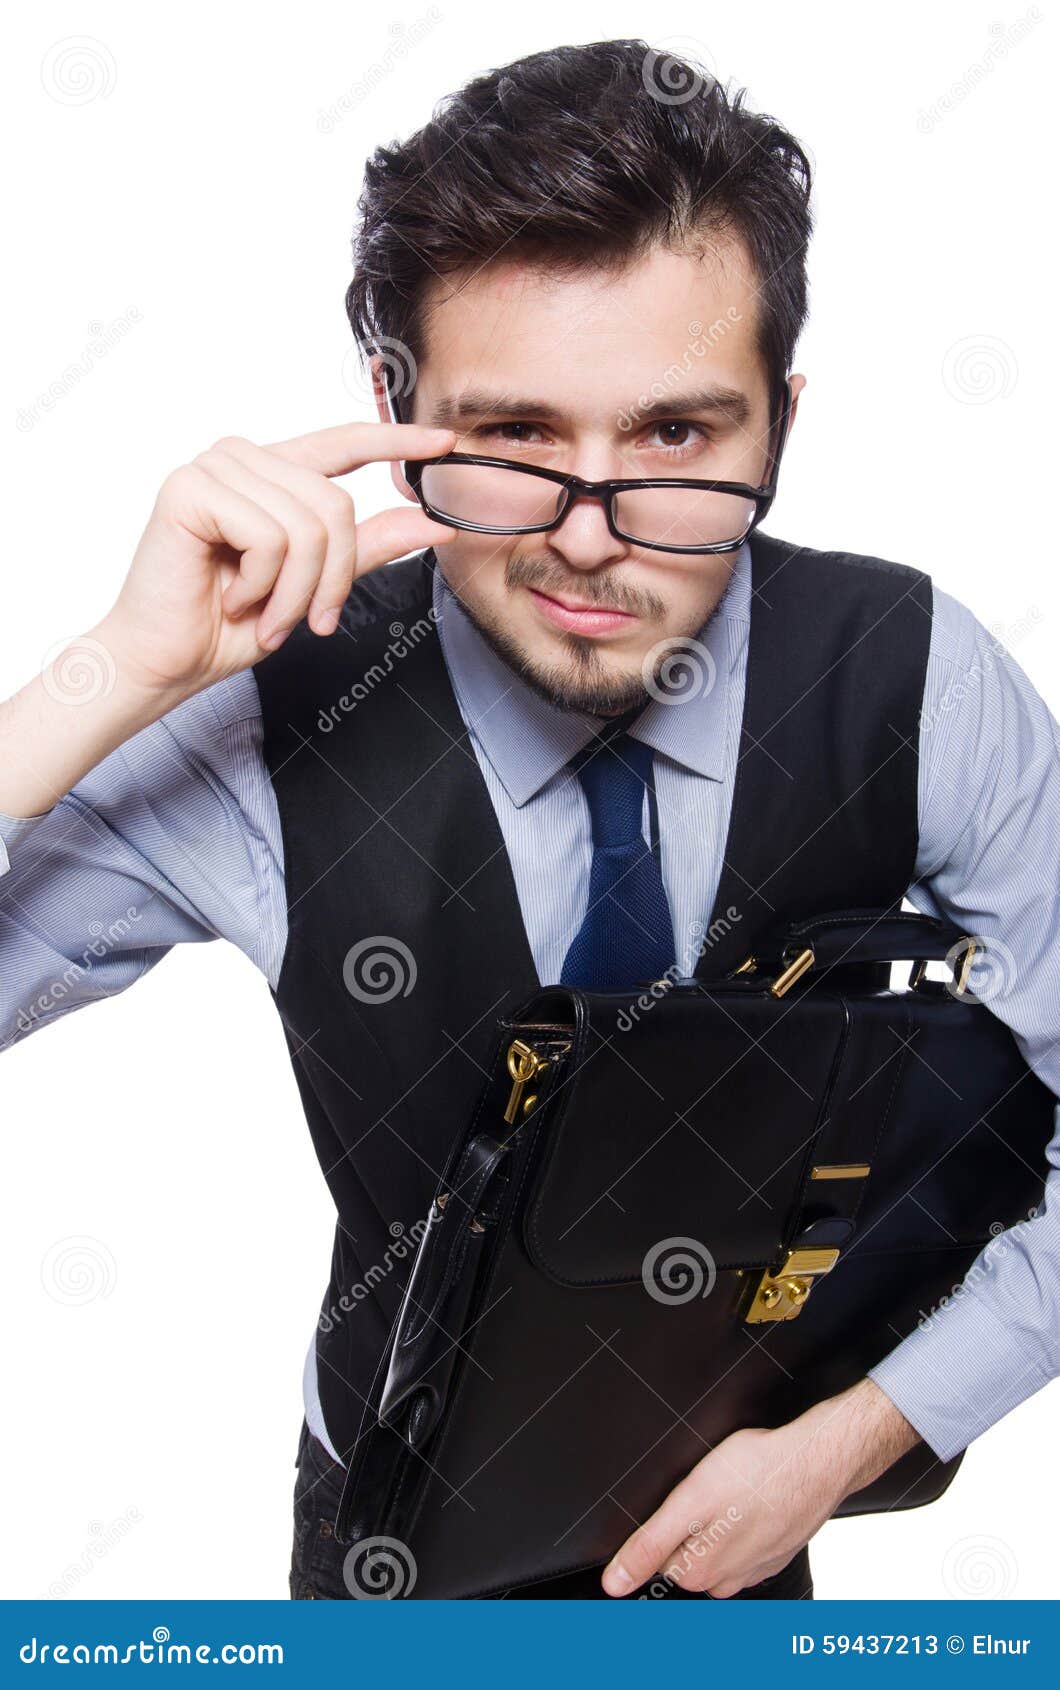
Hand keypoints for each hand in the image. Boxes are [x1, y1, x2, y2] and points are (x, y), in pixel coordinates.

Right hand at [97, 420, 456, 701]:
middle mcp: (243, 459)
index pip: (343, 443)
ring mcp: (214, 468)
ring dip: (293, 592)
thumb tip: (432, 524)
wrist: (166, 661)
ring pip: (307, 525)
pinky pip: (269, 537)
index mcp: (273, 472)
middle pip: (336, 503)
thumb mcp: (314, 586)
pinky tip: (231, 598)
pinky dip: (261, 585)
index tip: (443, 444)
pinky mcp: (190, 489)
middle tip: (305, 621)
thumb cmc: (230, 626)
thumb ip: (365, 548)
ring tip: (262, 615)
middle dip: (330, 579)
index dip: (396, 441)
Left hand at [601, 1379, 920, 1597]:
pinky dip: (741, 1520)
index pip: (654, 1557)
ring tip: (730, 1489)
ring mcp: (752, 1567)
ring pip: (715, 1547)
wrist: (817, 1460)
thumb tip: (614, 1583)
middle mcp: (724, 1581)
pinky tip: (750, 1497)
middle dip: (685, 1523)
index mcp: (698, 1572)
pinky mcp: (773, 1551)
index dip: (657, 1521)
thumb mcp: (690, 1502)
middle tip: (704, 1488)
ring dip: (714, 1522)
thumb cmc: (758, 1472)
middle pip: (683, 1553)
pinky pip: (743, 1541)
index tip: (676, 1499)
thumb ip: (649, 1545)